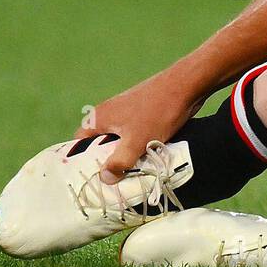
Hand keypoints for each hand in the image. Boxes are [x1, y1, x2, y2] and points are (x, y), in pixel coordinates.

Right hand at [75, 67, 204, 182]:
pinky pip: (135, 134)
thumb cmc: (157, 113)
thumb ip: (119, 162)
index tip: (92, 178)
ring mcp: (126, 111)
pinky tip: (148, 157)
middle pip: (101, 143)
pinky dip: (139, 145)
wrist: (186, 86)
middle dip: (108, 160)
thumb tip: (104, 178)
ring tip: (133, 172)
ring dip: (126, 154)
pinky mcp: (143, 112)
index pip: (80, 143)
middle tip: (115, 180)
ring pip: (120, 139)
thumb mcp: (136, 143)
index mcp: (98, 118)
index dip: (84, 160)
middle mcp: (108, 112)